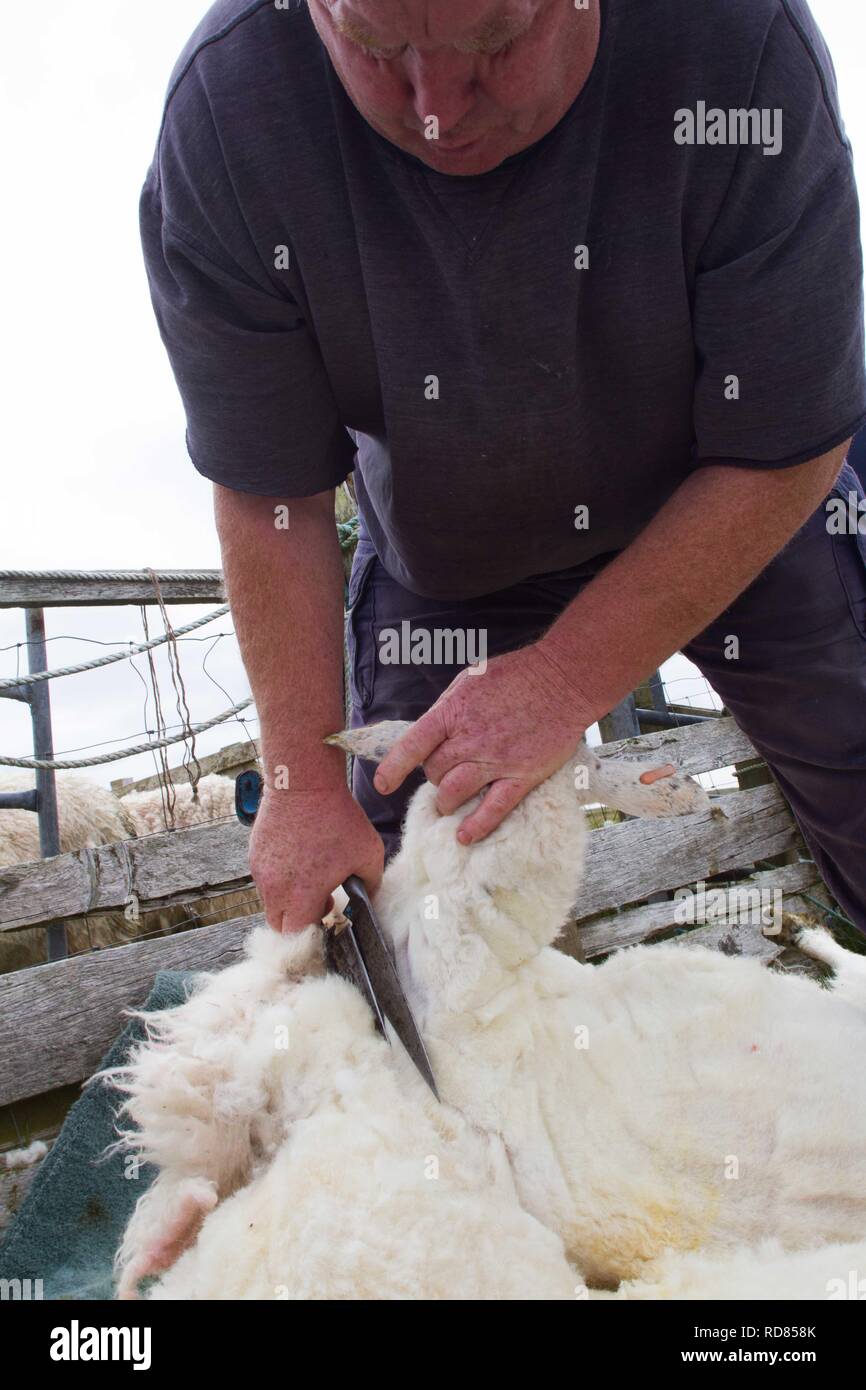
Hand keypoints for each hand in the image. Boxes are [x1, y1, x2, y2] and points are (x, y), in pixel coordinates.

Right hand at [249, 785, 383, 932]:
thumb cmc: (337, 817)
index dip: (313, 937)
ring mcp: (260, 872)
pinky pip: (265, 882)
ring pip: (271, 904)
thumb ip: (371, 886)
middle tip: (321, 904)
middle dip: (300, 923)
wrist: (302, 782)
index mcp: (302, 894)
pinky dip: (280, 881)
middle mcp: (274, 888)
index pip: (297, 937)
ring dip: (289, 901)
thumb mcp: (369, 853)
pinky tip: (299, 861)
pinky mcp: (254, 856)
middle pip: (280, 926)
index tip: (328, 926)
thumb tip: (367, 900)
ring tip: (311, 878)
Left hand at [373, 644, 590, 843]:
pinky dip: (476, 826)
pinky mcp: (521, 776)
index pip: (413, 745)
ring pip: (455, 793)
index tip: (382, 785)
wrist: (563, 681)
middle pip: (434, 772)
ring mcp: (496, 760)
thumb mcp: (469, 680)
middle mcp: (470, 739)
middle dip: (433, 777)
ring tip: (450, 802)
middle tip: (443, 774)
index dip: (393, 768)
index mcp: (453, 713)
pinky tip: (465, 836)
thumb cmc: (515, 675)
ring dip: (447, 801)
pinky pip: (493, 809)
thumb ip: (447, 709)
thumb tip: (430, 733)